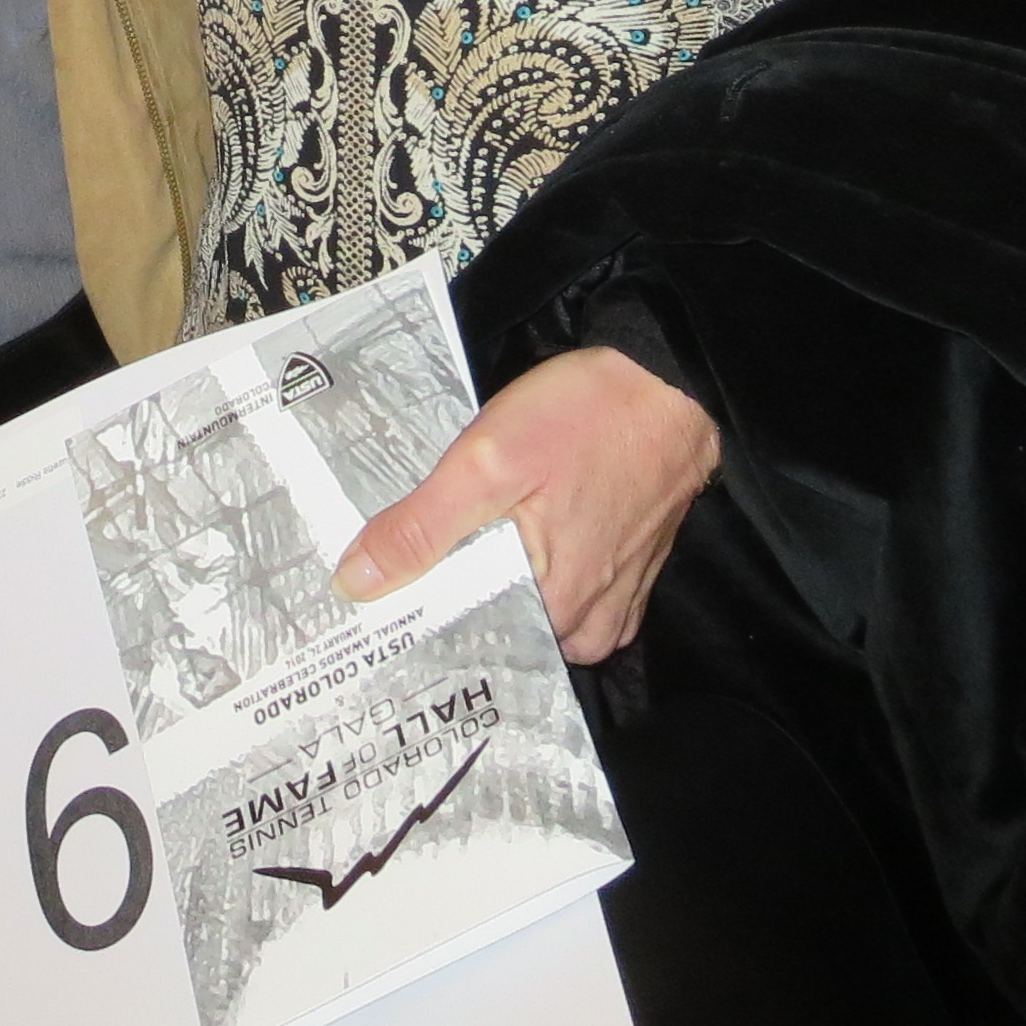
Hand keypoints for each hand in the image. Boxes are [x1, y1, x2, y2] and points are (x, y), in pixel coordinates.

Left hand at [332, 346, 718, 663]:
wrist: (670, 381)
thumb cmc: (584, 418)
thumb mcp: (484, 462)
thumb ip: (421, 529)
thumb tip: (355, 583)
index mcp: (556, 610)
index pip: (469, 644)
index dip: (422, 621)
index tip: (380, 603)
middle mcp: (591, 623)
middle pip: (504, 629)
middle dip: (460, 600)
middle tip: (411, 562)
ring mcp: (618, 599)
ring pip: (539, 613)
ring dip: (501, 584)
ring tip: (460, 545)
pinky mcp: (633, 571)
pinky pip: (575, 595)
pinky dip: (542, 573)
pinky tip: (518, 536)